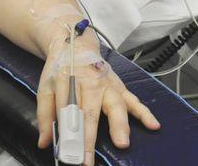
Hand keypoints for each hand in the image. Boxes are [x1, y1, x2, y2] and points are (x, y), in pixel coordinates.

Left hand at [36, 33, 160, 165]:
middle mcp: (91, 83)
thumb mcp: (45, 87)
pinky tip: (153, 125)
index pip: (68, 112)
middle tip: (89, 157)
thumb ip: (44, 114)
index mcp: (69, 82)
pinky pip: (134, 100)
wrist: (76, 44)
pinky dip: (144, 113)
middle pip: (91, 112)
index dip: (67, 133)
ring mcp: (108, 85)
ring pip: (116, 106)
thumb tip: (44, 141)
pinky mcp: (120, 86)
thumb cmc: (61, 67)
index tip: (67, 153)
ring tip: (122, 142)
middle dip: (90, 136)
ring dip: (119, 125)